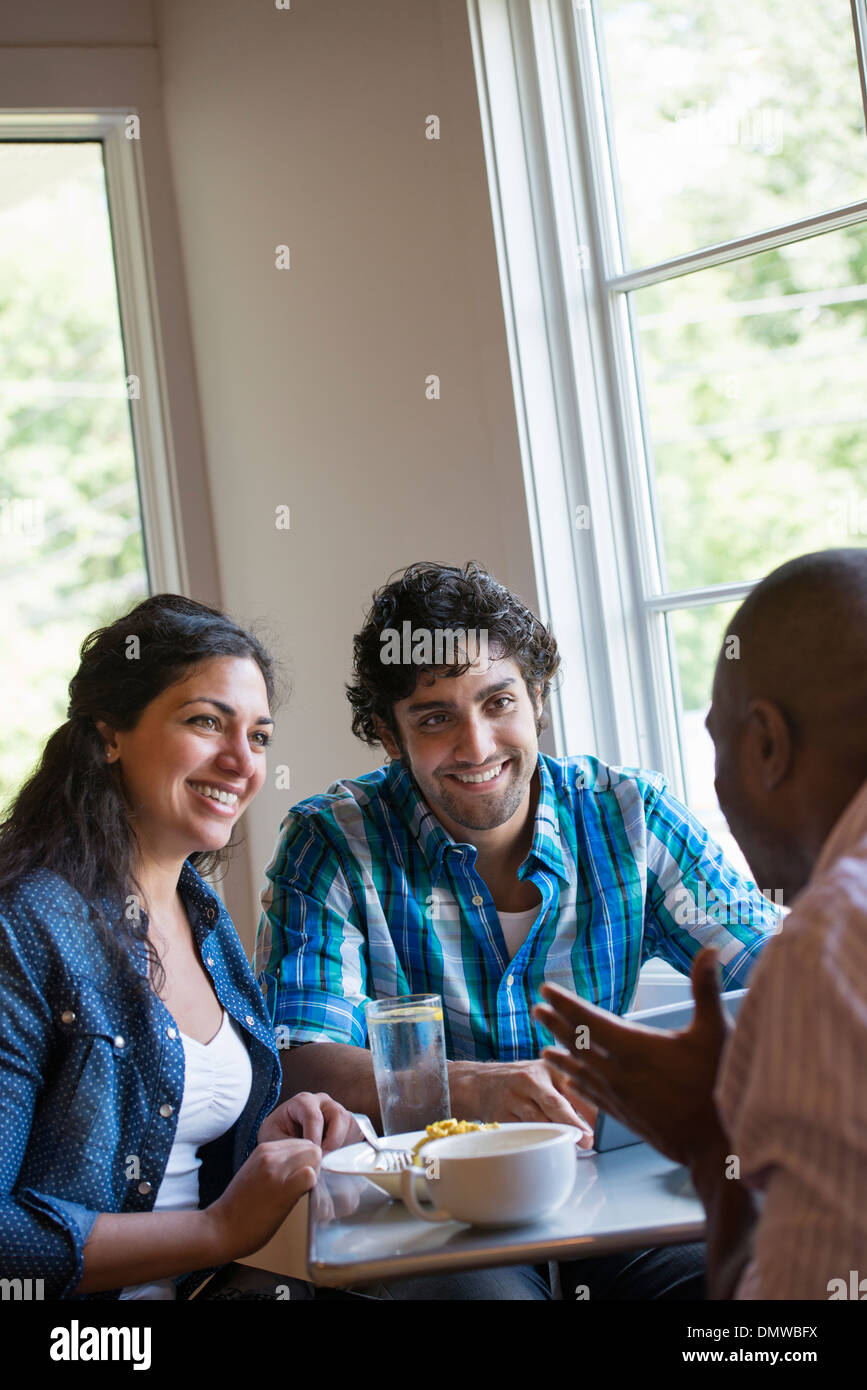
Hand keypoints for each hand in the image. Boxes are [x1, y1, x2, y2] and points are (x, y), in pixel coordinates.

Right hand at [204, 1138, 320, 1262]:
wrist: (219, 1228)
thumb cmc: (238, 1207)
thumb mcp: (255, 1172)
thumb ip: (276, 1164)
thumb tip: (302, 1165)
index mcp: (264, 1149)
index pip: (301, 1141)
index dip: (305, 1159)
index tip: (298, 1176)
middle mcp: (270, 1154)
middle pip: (311, 1146)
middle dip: (313, 1165)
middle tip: (302, 1186)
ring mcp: (276, 1170)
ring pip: (314, 1157)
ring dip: (313, 1174)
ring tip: (298, 1192)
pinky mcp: (282, 1189)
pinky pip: (310, 1176)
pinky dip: (311, 1186)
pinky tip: (298, 1198)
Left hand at [257, 1091, 362, 1152]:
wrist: (282, 1134)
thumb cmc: (277, 1134)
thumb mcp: (274, 1138)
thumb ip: (289, 1146)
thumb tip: (308, 1157)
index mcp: (303, 1101)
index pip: (314, 1117)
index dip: (314, 1139)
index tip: (311, 1159)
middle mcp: (323, 1102)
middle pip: (338, 1116)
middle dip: (332, 1142)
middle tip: (323, 1162)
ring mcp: (337, 1110)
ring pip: (350, 1124)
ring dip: (341, 1145)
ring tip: (327, 1161)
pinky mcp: (346, 1123)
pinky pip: (356, 1132)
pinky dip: (348, 1147)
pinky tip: (334, 1158)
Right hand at [449, 1058, 596, 1146]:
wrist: (480, 1082)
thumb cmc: (525, 1081)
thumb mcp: (547, 1073)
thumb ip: (573, 1090)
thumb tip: (604, 1113)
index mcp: (548, 1066)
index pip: (573, 1085)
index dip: (589, 1107)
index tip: (602, 1125)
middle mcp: (530, 1079)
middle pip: (554, 1104)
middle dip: (573, 1124)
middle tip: (587, 1141)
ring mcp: (513, 1097)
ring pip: (538, 1121)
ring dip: (555, 1135)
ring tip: (568, 1144)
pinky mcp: (501, 1115)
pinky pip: (522, 1131)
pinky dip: (536, 1139)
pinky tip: (545, 1143)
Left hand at [533, 947, 730, 1166]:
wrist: (716, 1145)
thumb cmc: (717, 1085)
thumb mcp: (714, 1031)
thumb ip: (706, 989)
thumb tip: (709, 950)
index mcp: (634, 1047)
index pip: (588, 1019)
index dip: (565, 1003)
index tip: (545, 989)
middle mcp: (618, 1071)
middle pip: (577, 1043)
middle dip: (555, 1024)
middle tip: (535, 1010)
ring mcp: (619, 1096)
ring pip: (580, 1072)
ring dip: (561, 1056)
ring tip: (543, 1048)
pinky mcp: (625, 1116)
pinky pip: (592, 1095)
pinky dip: (578, 1084)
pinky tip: (571, 1083)